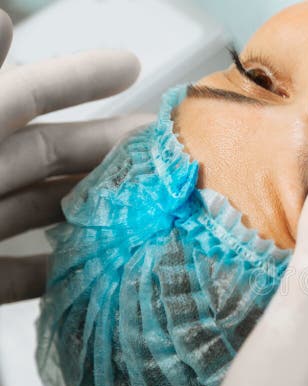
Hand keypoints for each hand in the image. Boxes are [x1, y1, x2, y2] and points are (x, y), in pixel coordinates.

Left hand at [0, 9, 150, 303]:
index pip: (26, 94)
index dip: (81, 77)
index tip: (133, 66)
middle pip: (47, 155)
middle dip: (112, 150)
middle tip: (170, 148)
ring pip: (38, 212)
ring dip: (95, 208)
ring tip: (151, 206)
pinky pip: (14, 275)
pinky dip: (52, 273)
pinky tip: (90, 270)